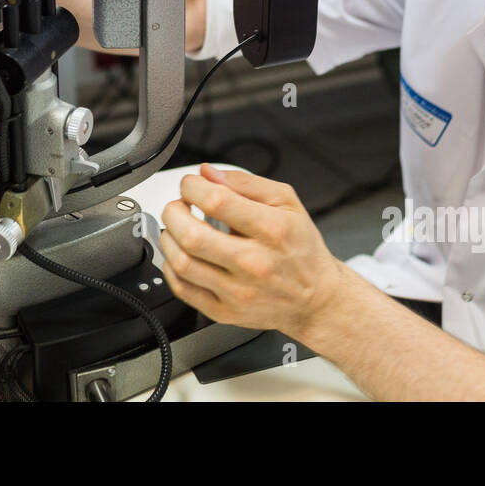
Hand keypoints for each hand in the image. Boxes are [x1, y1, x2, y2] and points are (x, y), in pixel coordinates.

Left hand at [159, 163, 347, 340]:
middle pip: (193, 236)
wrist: (315, 297)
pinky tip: (180, 255)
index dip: (193, 187)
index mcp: (272, 230)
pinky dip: (171, 267)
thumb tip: (207, 173)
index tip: (191, 185)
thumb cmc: (300, 248)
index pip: (217, 201)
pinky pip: (183, 290)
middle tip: (178, 206)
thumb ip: (245, 182)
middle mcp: (255, 263)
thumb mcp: (286, 202)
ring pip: (183, 264)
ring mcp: (238, 292)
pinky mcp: (225, 312)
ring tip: (176, 228)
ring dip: (169, 239)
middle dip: (174, 212)